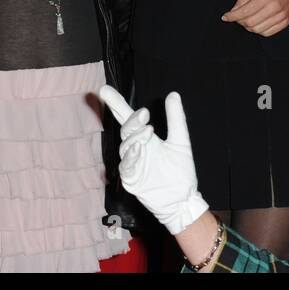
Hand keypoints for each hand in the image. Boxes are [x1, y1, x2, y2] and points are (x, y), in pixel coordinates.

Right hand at [98, 86, 208, 235]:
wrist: (183, 199)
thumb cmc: (181, 172)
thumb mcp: (181, 141)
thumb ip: (176, 119)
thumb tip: (173, 94)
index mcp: (144, 138)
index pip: (127, 118)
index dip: (116, 104)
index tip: (104, 90)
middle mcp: (135, 149)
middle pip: (125, 130)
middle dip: (131, 120)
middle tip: (144, 114)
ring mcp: (131, 164)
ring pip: (125, 146)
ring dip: (134, 137)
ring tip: (148, 131)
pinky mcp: (131, 180)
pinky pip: (126, 165)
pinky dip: (131, 156)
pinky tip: (140, 150)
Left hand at [221, 0, 288, 36]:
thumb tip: (234, 10)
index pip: (245, 11)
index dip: (233, 16)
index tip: (225, 17)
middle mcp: (274, 7)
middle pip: (250, 22)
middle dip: (240, 21)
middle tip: (237, 17)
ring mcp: (280, 17)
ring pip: (257, 29)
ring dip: (248, 26)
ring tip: (248, 19)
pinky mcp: (283, 24)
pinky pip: (266, 33)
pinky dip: (258, 30)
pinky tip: (257, 23)